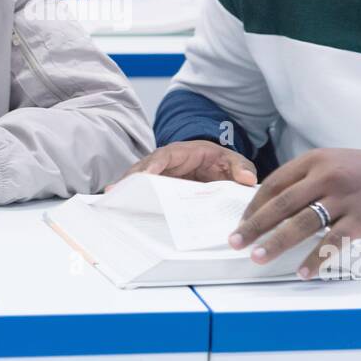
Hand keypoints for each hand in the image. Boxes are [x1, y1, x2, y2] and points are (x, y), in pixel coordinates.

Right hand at [111, 140, 256, 189]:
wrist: (217, 168)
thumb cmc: (221, 162)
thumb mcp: (234, 162)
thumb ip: (241, 168)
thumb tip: (247, 180)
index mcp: (183, 152)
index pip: (164, 155)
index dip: (154, 164)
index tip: (146, 174)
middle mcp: (166, 162)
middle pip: (144, 167)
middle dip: (131, 178)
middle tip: (117, 189)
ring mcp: (159, 175)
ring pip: (139, 179)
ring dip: (126, 188)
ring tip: (112, 199)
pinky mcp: (158, 188)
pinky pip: (143, 192)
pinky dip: (132, 198)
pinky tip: (121, 209)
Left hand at [229, 142, 360, 275]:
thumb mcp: (329, 162)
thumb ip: (301, 179)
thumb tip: (268, 204)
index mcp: (313, 162)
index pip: (274, 184)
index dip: (254, 205)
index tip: (241, 223)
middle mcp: (325, 177)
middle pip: (282, 205)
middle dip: (255, 226)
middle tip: (236, 242)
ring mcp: (343, 199)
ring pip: (302, 224)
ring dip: (277, 243)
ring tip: (258, 257)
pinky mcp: (359, 220)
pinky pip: (332, 242)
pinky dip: (316, 259)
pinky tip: (302, 271)